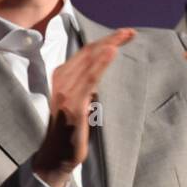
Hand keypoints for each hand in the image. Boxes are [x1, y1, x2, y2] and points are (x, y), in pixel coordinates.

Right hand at [32, 28, 134, 186]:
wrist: (56, 155)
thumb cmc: (69, 130)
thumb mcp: (76, 101)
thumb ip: (84, 86)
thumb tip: (98, 76)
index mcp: (60, 77)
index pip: (84, 53)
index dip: (103, 41)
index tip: (122, 35)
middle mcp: (60, 80)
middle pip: (88, 53)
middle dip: (110, 39)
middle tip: (130, 32)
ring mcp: (65, 92)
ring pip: (89, 62)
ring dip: (109, 46)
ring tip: (125, 36)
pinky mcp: (73, 104)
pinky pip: (90, 79)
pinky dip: (101, 63)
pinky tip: (112, 52)